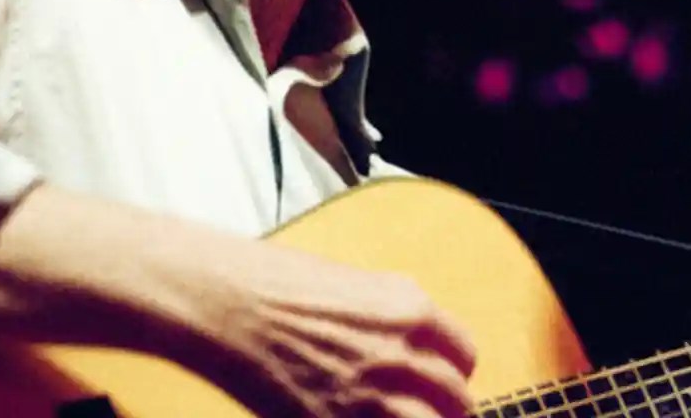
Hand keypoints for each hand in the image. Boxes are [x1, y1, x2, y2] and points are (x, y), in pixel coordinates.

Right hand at [195, 248, 477, 417]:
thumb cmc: (272, 284)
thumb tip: (406, 348)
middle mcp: (402, 354)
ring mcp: (374, 398)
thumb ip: (389, 319)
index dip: (451, 373)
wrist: (226, 304)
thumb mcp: (350, 285)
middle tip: (424, 414)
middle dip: (443, 412)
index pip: (464, 354)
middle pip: (457, 402)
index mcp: (409, 310)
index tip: (441, 382)